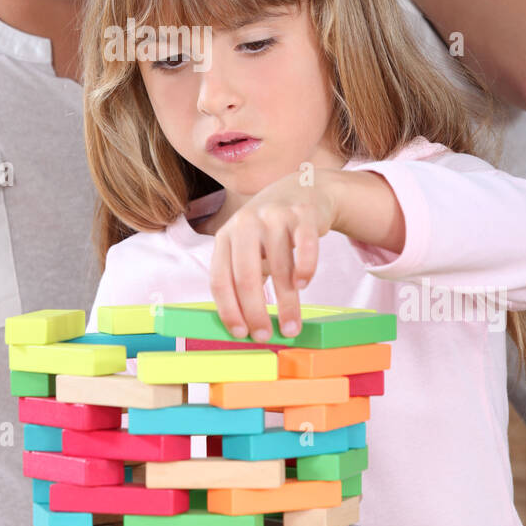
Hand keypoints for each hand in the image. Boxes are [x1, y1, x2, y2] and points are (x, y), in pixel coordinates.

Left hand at [209, 169, 339, 343]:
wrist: (301, 189)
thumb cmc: (270, 230)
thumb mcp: (247, 248)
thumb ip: (242, 278)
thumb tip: (244, 325)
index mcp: (226, 236)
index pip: (220, 278)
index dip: (228, 310)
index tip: (241, 334)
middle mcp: (245, 223)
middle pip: (245, 276)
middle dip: (256, 312)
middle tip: (267, 336)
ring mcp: (274, 216)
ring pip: (279, 267)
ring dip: (287, 303)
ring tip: (291, 325)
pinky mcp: (303, 214)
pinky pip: (305, 246)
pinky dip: (305, 268)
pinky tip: (304, 284)